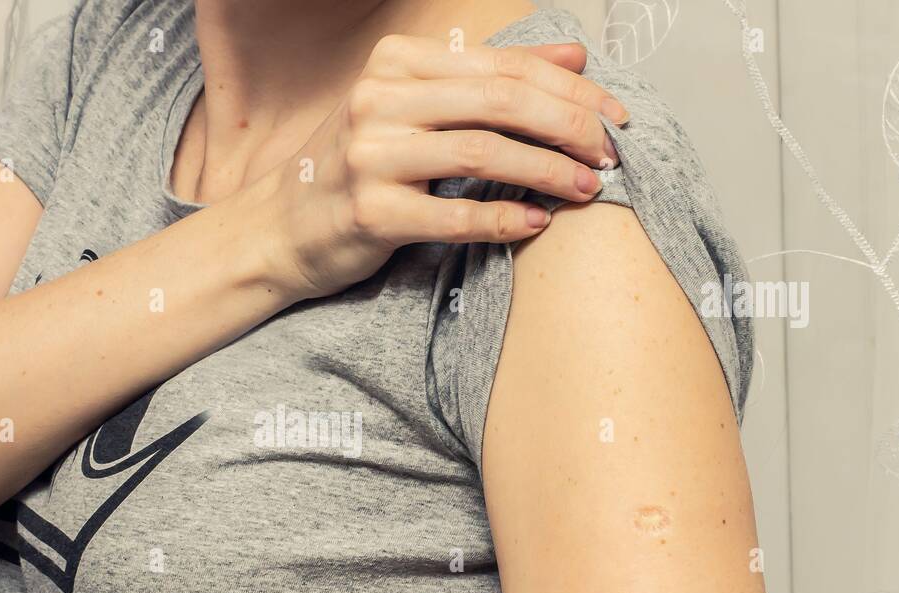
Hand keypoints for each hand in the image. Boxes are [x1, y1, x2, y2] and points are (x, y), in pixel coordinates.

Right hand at [264, 36, 628, 299]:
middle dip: (570, 126)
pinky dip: (504, 219)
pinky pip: (455, 214)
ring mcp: (371, 155)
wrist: (282, 230)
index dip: (571, 90)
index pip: (503, 66)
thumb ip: (492, 80)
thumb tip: (575, 56)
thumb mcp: (419, 109)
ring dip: (547, 172)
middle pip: (500, 101)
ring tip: (587, 189)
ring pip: (483, 152)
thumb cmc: (359, 169)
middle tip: (610, 154)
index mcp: (396, 63)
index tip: (616, 117)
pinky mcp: (371, 213)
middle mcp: (379, 99)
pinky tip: (536, 224)